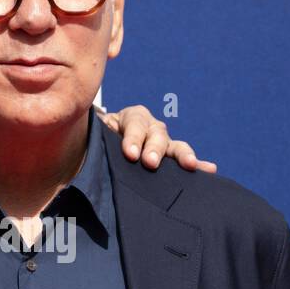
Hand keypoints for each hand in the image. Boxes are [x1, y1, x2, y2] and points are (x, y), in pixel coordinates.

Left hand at [96, 104, 217, 172]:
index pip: (135, 123)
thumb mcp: (93, 135)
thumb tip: (80, 138)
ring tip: (189, 165)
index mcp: (131, 118)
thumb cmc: (96, 142)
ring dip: (181, 155)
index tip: (130, 154)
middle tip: (150, 163)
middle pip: (157, 134)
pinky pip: (184, 161)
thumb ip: (92, 137)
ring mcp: (163, 143)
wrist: (100, 151)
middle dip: (155, 148)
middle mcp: (151, 128)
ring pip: (174, 146)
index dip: (133, 138)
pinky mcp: (170, 159)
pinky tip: (209, 170)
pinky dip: (197, 165)